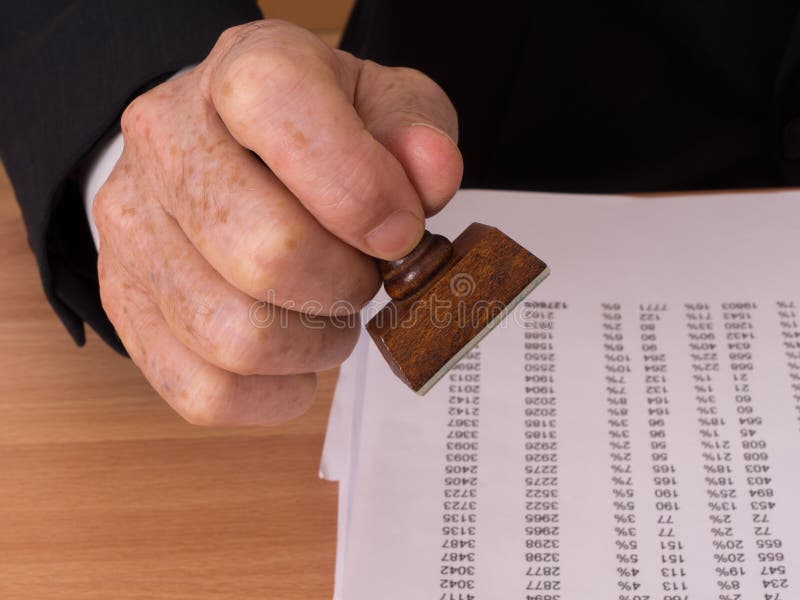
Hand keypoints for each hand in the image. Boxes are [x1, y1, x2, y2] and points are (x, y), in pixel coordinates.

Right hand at [93, 20, 462, 424]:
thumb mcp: (381, 108)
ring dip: (314, 344)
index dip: (356, 186)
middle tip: (362, 275)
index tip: (400, 230)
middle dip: (345, 286)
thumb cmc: (313, 134)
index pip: (280, 110)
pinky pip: (205, 390)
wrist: (224, 152)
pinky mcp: (125, 303)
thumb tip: (429, 172)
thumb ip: (415, 132)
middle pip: (266, 253)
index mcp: (241, 73)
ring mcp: (133, 229)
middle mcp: (167, 143)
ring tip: (328, 312)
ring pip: (235, 337)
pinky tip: (294, 353)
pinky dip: (274, 391)